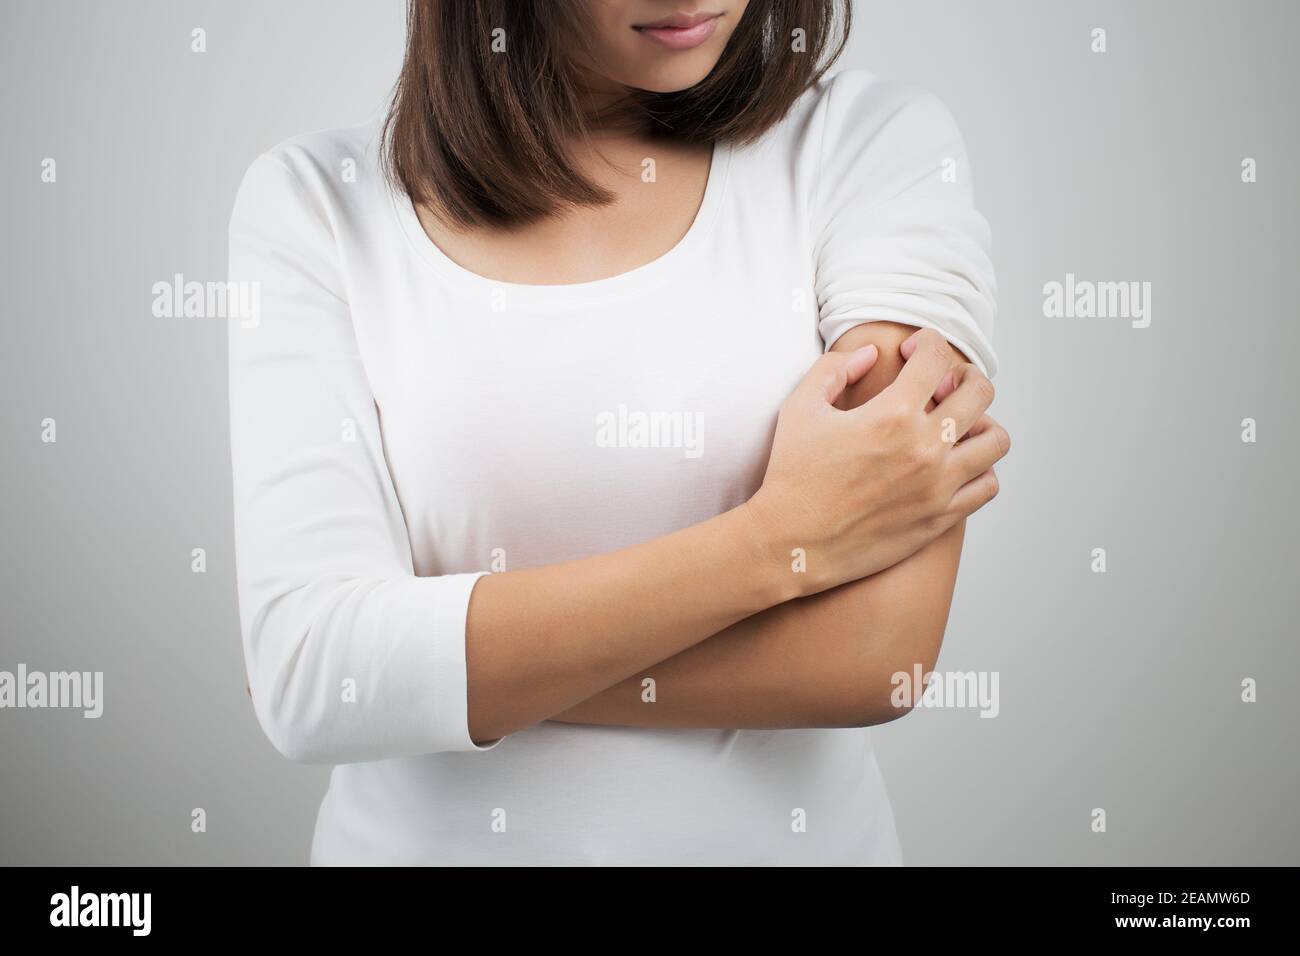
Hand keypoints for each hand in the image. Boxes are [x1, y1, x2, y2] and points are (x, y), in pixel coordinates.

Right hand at [747, 328, 1008, 595]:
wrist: (791, 543)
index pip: (937, 358)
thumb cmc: (791, 475)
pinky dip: (979, 469)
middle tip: (942, 383)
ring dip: (979, 424)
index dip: (927, 342)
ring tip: (955, 426)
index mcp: (891, 415)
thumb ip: (835, 369)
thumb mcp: (800, 408)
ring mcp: (938, 486)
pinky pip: (987, 486)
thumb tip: (871, 353)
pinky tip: (953, 465)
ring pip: (995, 440)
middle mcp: (924, 448)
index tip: (912, 350)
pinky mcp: (940, 517)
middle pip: (979, 393)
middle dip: (964, 375)